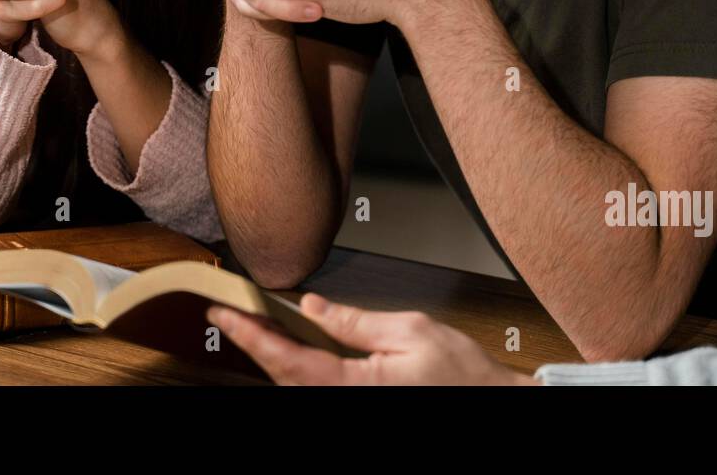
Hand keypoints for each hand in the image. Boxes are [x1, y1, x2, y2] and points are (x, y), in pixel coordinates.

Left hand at [206, 293, 536, 384]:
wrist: (492, 402)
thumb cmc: (462, 374)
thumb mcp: (412, 330)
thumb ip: (356, 322)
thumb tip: (312, 307)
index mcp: (356, 387)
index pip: (289, 360)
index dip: (252, 336)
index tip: (226, 314)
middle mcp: (348, 403)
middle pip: (284, 378)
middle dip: (252, 344)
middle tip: (224, 315)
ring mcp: (352, 407)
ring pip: (296, 387)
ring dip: (270, 357)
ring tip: (248, 327)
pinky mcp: (360, 405)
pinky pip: (315, 390)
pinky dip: (294, 369)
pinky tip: (287, 349)